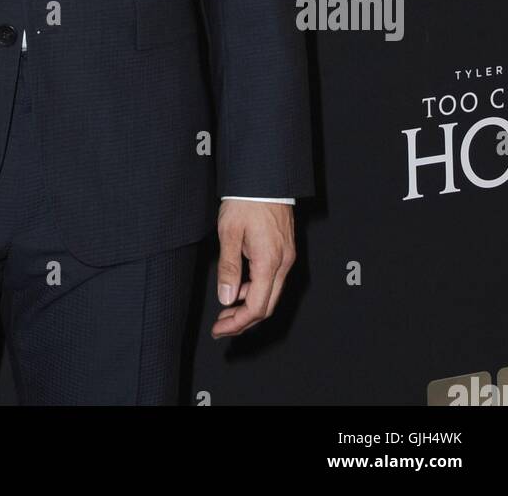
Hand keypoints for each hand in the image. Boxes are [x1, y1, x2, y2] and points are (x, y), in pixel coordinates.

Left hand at [211, 200, 295, 338]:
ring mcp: (287, 257)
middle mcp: (283, 263)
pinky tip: (239, 287)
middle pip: (267, 306)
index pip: (257, 307)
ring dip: (249, 305)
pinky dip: (256, 289)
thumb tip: (226, 298)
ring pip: (271, 293)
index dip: (238, 323)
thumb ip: (228, 268)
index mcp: (270, 262)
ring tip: (226, 309)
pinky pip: (273, 279)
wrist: (264, 177)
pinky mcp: (285, 250)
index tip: (220, 329)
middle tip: (221, 325)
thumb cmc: (246, 201)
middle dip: (243, 320)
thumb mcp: (229, 233)